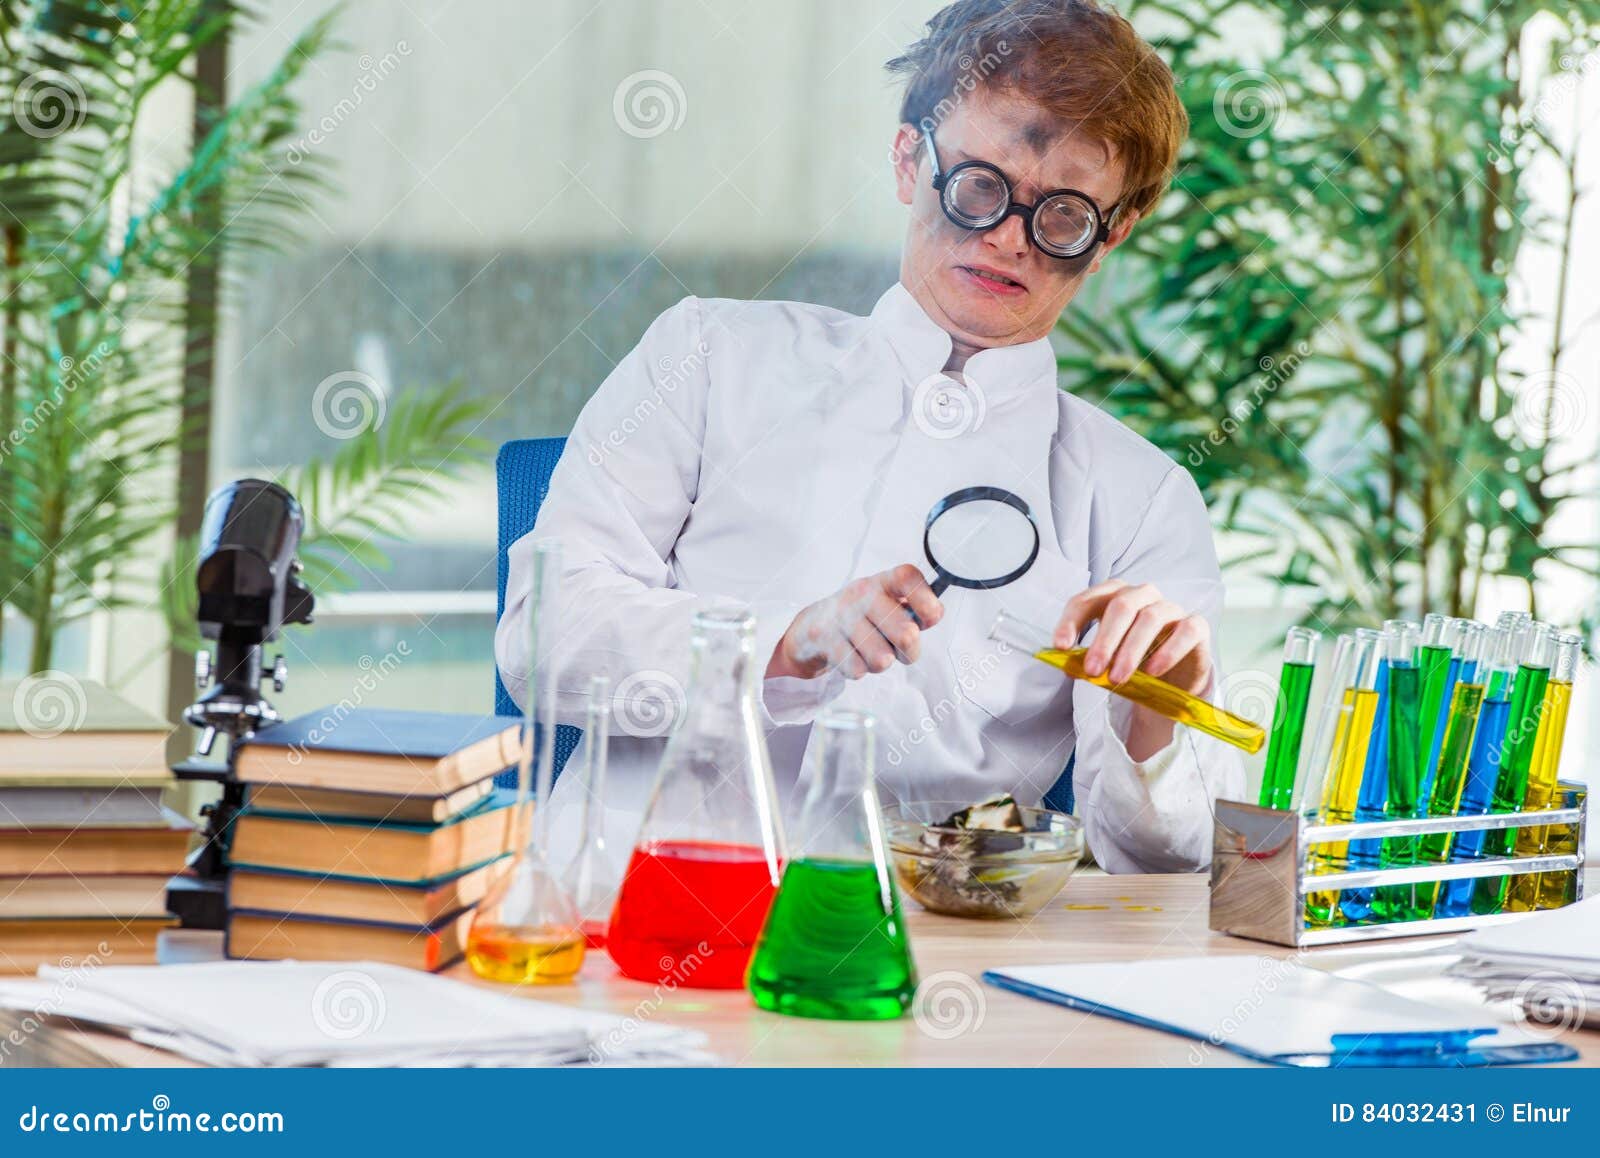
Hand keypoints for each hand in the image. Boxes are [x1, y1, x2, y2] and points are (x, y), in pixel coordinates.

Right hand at [767, 564, 943, 680]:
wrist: (812, 627)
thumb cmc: (864, 618)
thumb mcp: (889, 605)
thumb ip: (916, 610)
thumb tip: (935, 614)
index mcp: (882, 581)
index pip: (908, 578)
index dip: (926, 601)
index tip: (929, 618)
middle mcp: (861, 593)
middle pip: (906, 634)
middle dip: (909, 651)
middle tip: (899, 649)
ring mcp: (840, 615)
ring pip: (882, 659)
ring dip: (881, 663)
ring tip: (871, 651)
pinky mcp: (822, 638)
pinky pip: (857, 669)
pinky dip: (858, 669)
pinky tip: (851, 655)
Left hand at [1052, 580, 1213, 696]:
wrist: (1173, 676)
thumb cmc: (1133, 660)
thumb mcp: (1108, 659)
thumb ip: (1089, 658)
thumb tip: (1068, 667)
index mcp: (1114, 596)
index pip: (1088, 599)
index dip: (1071, 621)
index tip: (1061, 646)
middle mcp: (1142, 595)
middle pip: (1121, 606)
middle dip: (1104, 640)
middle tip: (1093, 671)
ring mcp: (1170, 608)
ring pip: (1150, 618)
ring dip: (1131, 650)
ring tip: (1118, 678)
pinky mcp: (1196, 626)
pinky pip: (1186, 630)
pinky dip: (1168, 651)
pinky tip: (1152, 671)